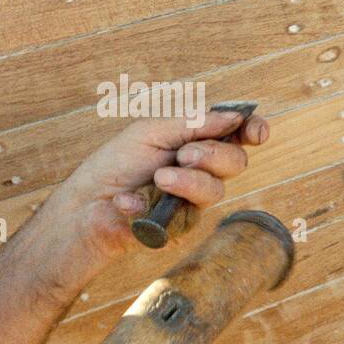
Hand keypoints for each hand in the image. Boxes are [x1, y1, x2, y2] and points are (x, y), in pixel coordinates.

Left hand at [52, 109, 270, 265]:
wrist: (87, 203)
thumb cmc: (116, 163)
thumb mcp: (151, 132)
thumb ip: (193, 123)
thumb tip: (234, 116)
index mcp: (196, 140)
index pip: (236, 134)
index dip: (252, 130)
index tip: (256, 132)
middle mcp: (201, 170)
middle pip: (236, 162)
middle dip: (214, 155)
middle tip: (184, 155)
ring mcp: (194, 200)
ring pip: (216, 191)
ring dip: (188, 181)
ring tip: (159, 178)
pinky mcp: (182, 227)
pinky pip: (187, 216)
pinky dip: (153, 203)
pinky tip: (129, 201)